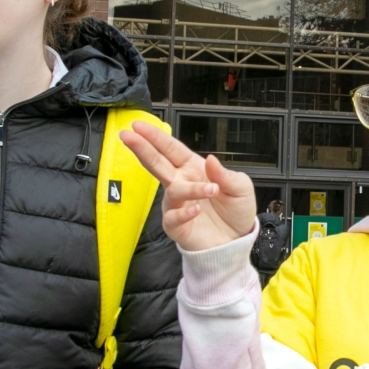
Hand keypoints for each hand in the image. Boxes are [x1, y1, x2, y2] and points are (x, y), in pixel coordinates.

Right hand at [119, 121, 259, 252]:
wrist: (235, 242)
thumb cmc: (235, 211)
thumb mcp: (241, 188)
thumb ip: (226, 174)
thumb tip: (211, 159)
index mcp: (194, 168)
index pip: (171, 148)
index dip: (155, 137)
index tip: (139, 126)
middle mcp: (181, 183)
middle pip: (158, 162)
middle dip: (142, 148)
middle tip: (128, 136)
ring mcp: (177, 204)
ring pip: (173, 191)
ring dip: (190, 189)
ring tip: (211, 191)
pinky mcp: (176, 225)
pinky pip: (173, 218)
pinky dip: (184, 213)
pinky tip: (196, 210)